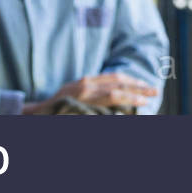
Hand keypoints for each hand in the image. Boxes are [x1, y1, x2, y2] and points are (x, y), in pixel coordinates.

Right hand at [21, 72, 158, 113]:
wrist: (37, 114)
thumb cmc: (58, 106)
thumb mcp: (76, 93)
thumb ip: (93, 91)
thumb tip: (114, 93)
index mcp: (87, 81)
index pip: (114, 78)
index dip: (132, 81)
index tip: (146, 85)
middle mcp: (86, 85)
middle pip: (117, 83)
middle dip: (137, 86)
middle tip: (154, 90)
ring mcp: (82, 96)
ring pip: (112, 94)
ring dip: (131, 97)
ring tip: (146, 100)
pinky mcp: (79, 106)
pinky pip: (102, 107)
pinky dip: (116, 107)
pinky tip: (128, 112)